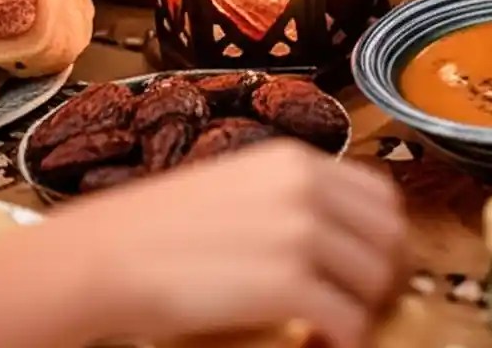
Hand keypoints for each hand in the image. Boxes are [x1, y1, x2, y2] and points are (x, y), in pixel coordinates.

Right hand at [52, 141, 407, 346]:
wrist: (102, 258)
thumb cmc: (156, 231)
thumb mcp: (234, 189)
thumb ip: (289, 200)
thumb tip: (335, 236)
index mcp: (294, 161)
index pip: (380, 196)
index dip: (383, 239)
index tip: (369, 268)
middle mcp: (305, 188)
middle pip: (389, 238)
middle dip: (382, 278)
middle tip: (358, 306)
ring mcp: (300, 233)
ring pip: (375, 281)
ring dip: (363, 312)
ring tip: (331, 330)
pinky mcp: (287, 283)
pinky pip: (348, 319)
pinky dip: (344, 339)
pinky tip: (320, 345)